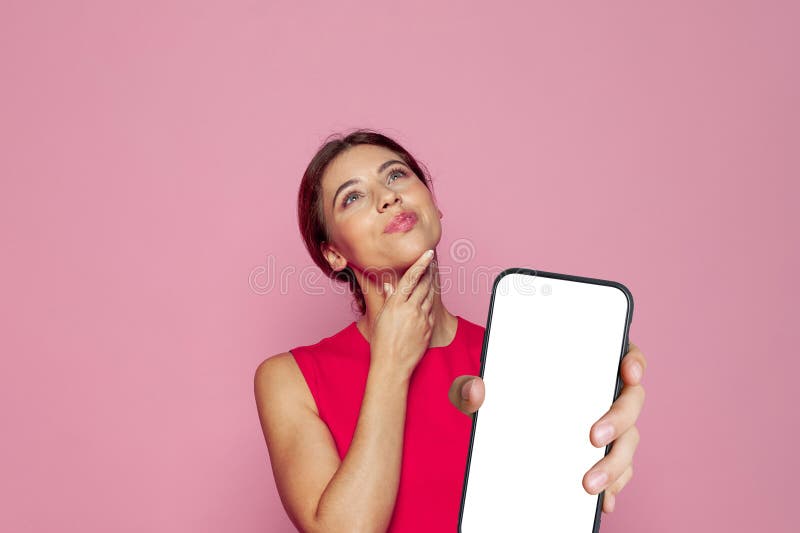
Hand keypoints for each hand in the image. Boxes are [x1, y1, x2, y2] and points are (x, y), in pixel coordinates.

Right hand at [370, 249, 436, 379]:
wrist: (392, 365)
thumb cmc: (381, 342)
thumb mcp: (381, 317)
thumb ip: (389, 300)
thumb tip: (390, 286)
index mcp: (396, 304)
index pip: (411, 278)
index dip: (421, 263)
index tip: (429, 253)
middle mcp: (411, 309)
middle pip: (424, 284)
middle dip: (429, 271)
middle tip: (432, 261)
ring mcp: (422, 319)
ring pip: (430, 296)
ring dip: (431, 284)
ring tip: (432, 275)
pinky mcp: (428, 329)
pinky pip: (431, 311)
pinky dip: (430, 302)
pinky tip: (429, 298)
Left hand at [448, 341, 646, 513]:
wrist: (500, 431)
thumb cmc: (499, 398)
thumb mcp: (479, 391)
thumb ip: (468, 388)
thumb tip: (474, 390)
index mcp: (583, 366)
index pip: (622, 353)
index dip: (632, 360)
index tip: (628, 372)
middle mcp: (604, 394)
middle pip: (632, 401)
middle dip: (619, 420)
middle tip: (594, 438)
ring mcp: (609, 427)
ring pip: (628, 442)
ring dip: (615, 464)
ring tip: (588, 485)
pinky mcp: (604, 456)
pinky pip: (620, 472)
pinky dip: (614, 487)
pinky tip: (601, 501)